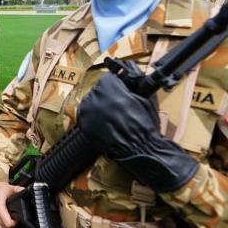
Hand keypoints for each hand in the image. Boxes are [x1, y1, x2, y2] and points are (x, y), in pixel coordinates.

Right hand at [0, 181, 22, 227]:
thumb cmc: (1, 188)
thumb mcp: (11, 188)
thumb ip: (19, 190)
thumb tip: (26, 191)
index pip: (8, 223)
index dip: (15, 223)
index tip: (18, 218)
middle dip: (12, 225)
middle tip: (16, 219)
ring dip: (7, 227)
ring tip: (11, 220)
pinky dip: (3, 226)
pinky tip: (6, 220)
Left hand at [78, 71, 198, 192]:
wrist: (138, 148)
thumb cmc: (144, 124)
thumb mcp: (141, 99)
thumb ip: (127, 89)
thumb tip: (123, 85)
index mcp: (109, 86)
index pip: (107, 78)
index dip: (115, 85)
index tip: (120, 92)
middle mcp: (94, 96)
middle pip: (98, 90)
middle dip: (106, 96)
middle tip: (116, 106)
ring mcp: (86, 110)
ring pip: (90, 102)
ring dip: (98, 106)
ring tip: (110, 117)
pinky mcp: (83, 124)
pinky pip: (86, 115)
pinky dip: (92, 118)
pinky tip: (104, 124)